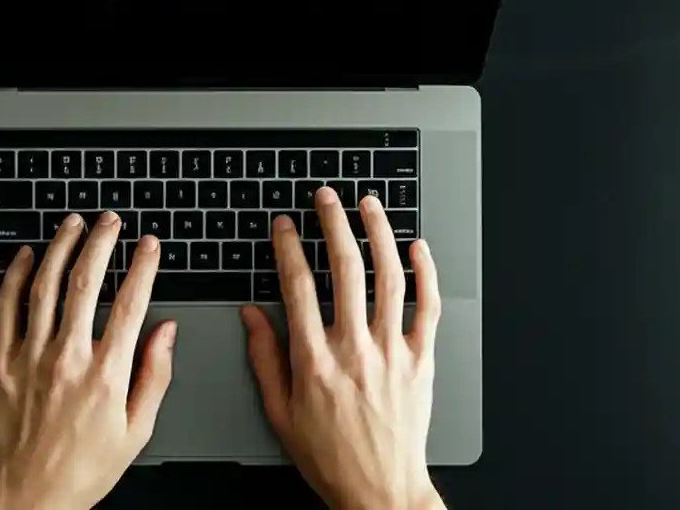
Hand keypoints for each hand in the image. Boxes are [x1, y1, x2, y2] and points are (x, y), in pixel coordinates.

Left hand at [0, 212, 175, 509]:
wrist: (27, 496)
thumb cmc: (83, 469)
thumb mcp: (137, 431)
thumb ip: (155, 376)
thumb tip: (167, 332)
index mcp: (106, 375)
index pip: (130, 303)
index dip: (142, 267)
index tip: (149, 245)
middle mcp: (67, 359)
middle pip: (85, 283)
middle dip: (101, 242)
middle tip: (111, 221)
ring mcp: (30, 358)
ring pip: (45, 287)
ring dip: (60, 247)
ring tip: (73, 223)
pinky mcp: (1, 364)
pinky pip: (6, 309)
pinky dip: (16, 277)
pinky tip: (26, 256)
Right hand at [242, 187, 445, 509]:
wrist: (381, 491)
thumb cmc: (331, 458)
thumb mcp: (280, 413)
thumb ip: (265, 360)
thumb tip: (252, 316)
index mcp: (315, 361)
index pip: (298, 287)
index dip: (288, 247)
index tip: (283, 225)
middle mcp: (355, 349)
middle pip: (346, 269)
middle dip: (333, 223)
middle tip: (325, 198)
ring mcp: (392, 352)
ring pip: (389, 277)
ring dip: (378, 233)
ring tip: (369, 205)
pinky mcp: (421, 360)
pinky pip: (427, 307)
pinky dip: (425, 272)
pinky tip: (416, 247)